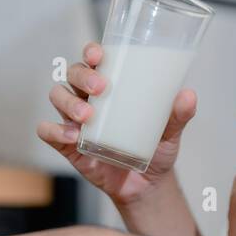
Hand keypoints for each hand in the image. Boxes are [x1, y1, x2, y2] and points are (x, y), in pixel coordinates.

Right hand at [36, 42, 195, 207]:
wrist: (147, 184)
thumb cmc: (156, 148)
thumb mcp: (171, 131)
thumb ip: (179, 115)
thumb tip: (188, 95)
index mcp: (112, 85)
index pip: (94, 59)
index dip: (91, 51)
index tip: (98, 54)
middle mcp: (89, 97)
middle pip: (72, 73)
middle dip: (82, 75)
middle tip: (101, 88)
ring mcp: (75, 120)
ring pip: (57, 96)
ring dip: (68, 102)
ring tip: (87, 116)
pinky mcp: (67, 144)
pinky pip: (47, 131)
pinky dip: (55, 130)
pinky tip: (73, 136)